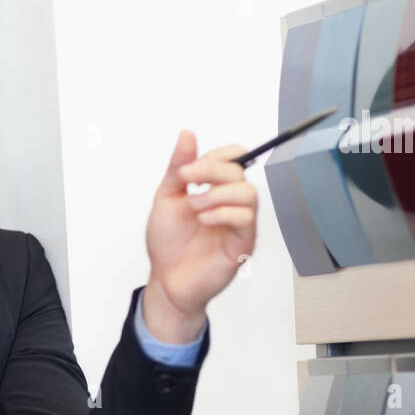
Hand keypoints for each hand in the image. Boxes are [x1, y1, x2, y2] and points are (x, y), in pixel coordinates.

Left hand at [142, 130, 256, 341]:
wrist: (166, 279)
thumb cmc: (168, 243)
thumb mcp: (166, 198)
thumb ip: (178, 168)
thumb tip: (187, 135)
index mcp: (215, 189)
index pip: (233, 158)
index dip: (216, 156)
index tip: (188, 169)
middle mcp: (231, 203)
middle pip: (240, 171)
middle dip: (211, 172)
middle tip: (188, 182)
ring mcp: (239, 223)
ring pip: (248, 193)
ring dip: (217, 194)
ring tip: (194, 208)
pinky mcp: (243, 244)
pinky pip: (246, 219)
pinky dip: (223, 214)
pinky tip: (204, 220)